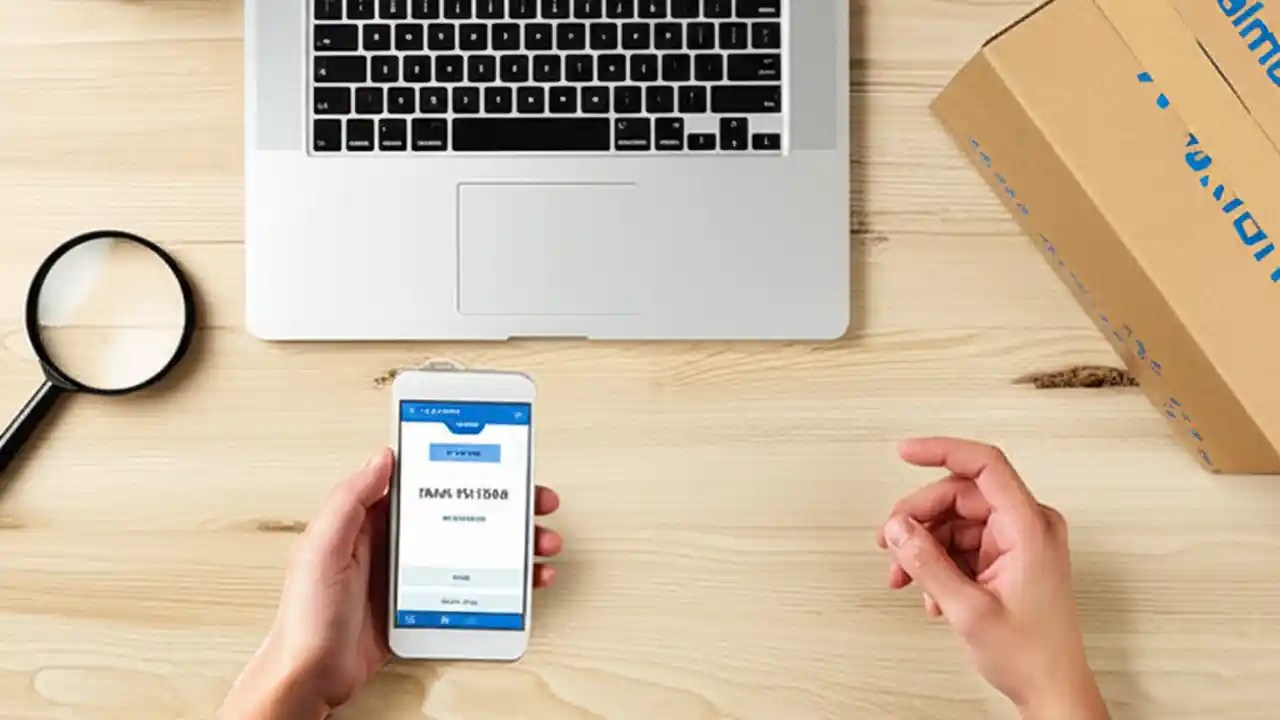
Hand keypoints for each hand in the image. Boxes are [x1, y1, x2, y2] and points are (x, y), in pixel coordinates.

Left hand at [219, 448, 564, 718]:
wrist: (310, 676)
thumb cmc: (306, 617)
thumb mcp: (321, 548)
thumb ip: (350, 500)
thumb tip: (381, 458)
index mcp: (369, 519)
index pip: (424, 480)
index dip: (463, 468)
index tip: (495, 458)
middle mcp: (395, 541)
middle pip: (461, 511)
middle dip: (503, 505)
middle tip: (535, 500)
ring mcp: (413, 573)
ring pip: (474, 545)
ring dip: (511, 542)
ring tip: (539, 543)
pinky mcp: (426, 603)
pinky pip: (472, 582)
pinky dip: (502, 580)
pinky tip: (522, 582)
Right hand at [877, 438, 1107, 719]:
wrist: (1051, 689)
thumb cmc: (1031, 655)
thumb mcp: (969, 609)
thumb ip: (929, 563)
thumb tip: (898, 528)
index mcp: (1030, 527)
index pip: (985, 465)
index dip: (942, 450)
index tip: (905, 452)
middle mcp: (1028, 526)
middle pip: (959, 496)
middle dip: (919, 519)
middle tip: (890, 543)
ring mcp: (1018, 541)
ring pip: (954, 521)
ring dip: (924, 547)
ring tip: (904, 577)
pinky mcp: (1007, 557)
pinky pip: (962, 542)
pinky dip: (939, 562)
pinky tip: (930, 592)